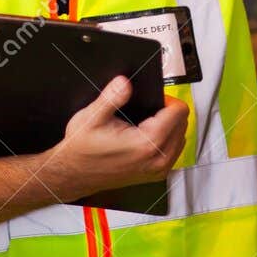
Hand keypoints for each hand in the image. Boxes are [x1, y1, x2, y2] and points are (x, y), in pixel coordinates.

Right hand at [41, 76, 190, 198]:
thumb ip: (111, 98)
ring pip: (181, 137)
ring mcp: (158, 170)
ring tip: (146, 122)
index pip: (178, 113)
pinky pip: (174, 151)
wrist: (74, 174)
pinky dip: (167, 140)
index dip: (166, 100)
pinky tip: (147, 136)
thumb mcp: (91, 117)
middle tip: (145, 110)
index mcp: (147, 143)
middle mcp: (157, 159)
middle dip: (168, 112)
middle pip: (182, 124)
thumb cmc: (82, 149)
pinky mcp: (156, 175)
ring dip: (169, 126)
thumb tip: (124, 82)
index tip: (151, 100)